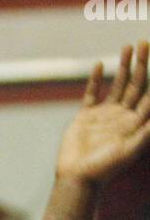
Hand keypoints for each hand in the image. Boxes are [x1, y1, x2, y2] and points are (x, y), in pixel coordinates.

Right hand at [56, 42, 149, 182]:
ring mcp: (105, 115)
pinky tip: (99, 65)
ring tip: (127, 47)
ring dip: (123, 66)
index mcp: (136, 123)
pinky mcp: (86, 117)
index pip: (148, 95)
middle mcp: (123, 116)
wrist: (77, 176)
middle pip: (136, 84)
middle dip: (141, 64)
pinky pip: (92, 93)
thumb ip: (144, 133)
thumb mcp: (129, 150)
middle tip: (144, 43)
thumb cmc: (104, 168)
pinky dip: (96, 80)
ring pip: (117, 85)